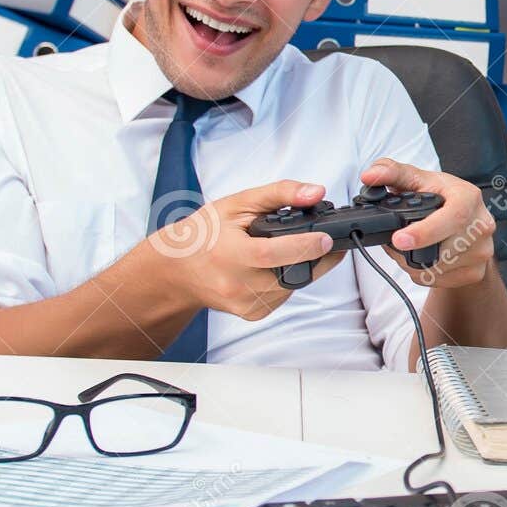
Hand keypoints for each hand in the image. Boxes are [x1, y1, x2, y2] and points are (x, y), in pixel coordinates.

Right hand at [151, 179, 344, 321]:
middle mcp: (237, 285)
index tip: (327, 238)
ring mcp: (246, 303)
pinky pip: (284, 295)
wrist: (180, 269)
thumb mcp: (238, 203)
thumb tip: (315, 192)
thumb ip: (279, 194)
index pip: (272, 254)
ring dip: (301, 267)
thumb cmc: (205, 234)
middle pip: (292, 274)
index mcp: (229, 254)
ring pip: (293, 286)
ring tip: (286, 248)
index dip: (303, 246)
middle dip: (314, 256)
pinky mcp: (254, 313)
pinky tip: (274, 266)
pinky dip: (288, 279)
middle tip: (321, 238)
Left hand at [359, 158, 496, 289]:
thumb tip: (370, 176)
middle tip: (395, 241)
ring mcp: (481, 251)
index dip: (425, 231)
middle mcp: (481, 225)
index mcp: (469, 198)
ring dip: (412, 262)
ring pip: (437, 268)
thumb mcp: (420, 179)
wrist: (468, 224)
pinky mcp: (476, 272)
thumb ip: (392, 172)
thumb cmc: (444, 198)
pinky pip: (438, 280)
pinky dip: (422, 273)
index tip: (399, 239)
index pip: (453, 217)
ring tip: (408, 246)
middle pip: (442, 249)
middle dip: (410, 250)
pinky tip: (421, 257)